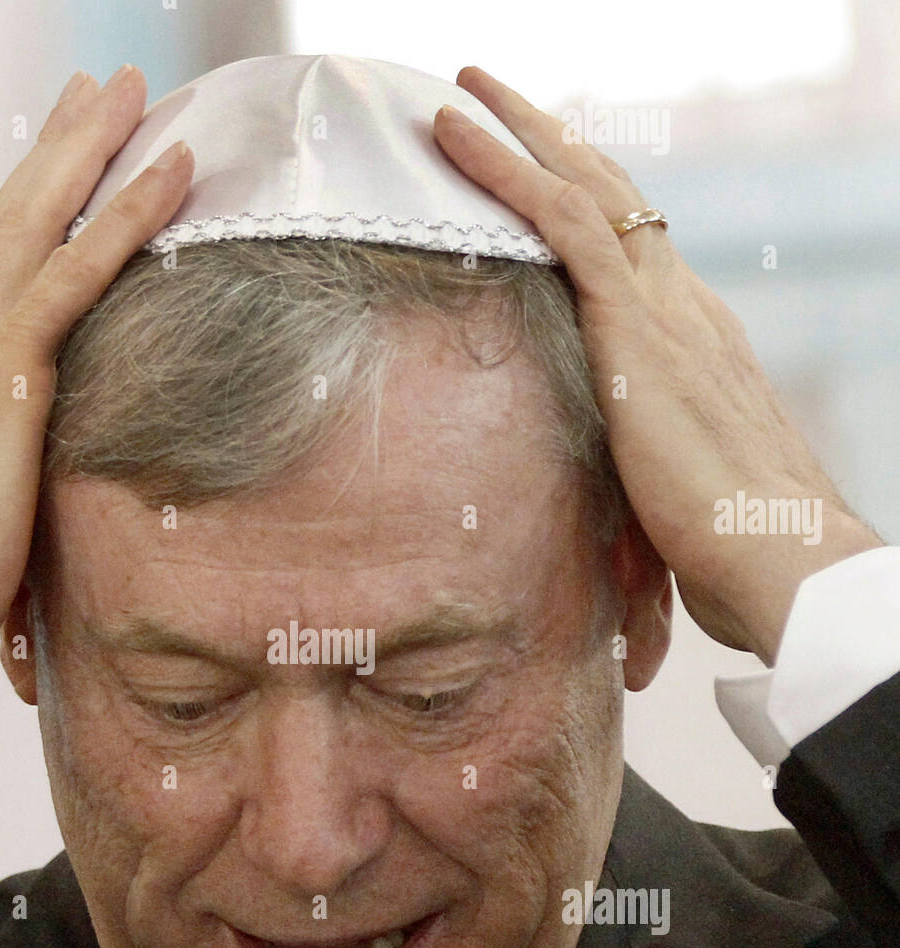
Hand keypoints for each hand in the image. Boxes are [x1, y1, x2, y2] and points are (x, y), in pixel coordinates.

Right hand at [0, 66, 192, 784]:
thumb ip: (5, 499)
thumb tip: (36, 520)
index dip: (23, 220)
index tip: (56, 171)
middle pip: (6, 230)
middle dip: (53, 156)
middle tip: (97, 95)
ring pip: (36, 231)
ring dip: (89, 155)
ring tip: (133, 94)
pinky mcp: (3, 387)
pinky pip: (71, 281)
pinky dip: (122, 222)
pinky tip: (168, 174)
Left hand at [434, 68, 882, 665]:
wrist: (782, 560)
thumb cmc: (737, 554)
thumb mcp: (678, 499)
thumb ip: (645, 480)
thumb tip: (617, 526)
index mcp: (697, 347)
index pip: (637, 255)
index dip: (591, 208)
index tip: (547, 178)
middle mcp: (685, 309)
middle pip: (615, 200)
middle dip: (556, 143)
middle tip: (499, 100)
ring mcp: (664, 309)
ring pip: (583, 190)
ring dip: (521, 135)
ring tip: (465, 94)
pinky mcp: (635, 326)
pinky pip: (560, 221)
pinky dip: (505, 172)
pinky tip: (457, 137)